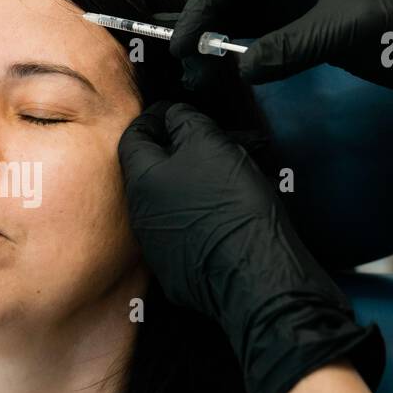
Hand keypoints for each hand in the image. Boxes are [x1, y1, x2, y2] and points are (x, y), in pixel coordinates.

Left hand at [118, 101, 385, 392]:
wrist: (259, 281)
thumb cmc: (234, 210)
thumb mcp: (210, 147)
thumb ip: (184, 123)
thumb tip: (172, 115)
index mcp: (141, 182)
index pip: (134, 136)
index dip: (156, 118)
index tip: (177, 112)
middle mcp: (141, 216)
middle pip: (152, 171)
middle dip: (178, 152)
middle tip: (210, 143)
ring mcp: (158, 247)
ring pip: (171, 203)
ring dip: (193, 186)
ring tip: (229, 178)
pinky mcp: (181, 271)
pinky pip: (188, 234)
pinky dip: (205, 219)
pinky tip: (231, 216)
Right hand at [169, 0, 392, 122]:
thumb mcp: (343, 33)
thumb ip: (290, 48)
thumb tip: (241, 67)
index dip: (202, 3)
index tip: (185, 40)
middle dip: (200, 23)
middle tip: (180, 60)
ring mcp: (288, 4)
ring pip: (233, 18)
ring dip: (210, 43)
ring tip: (190, 73)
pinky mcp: (292, 32)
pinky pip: (249, 40)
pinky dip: (229, 56)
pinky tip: (210, 72)